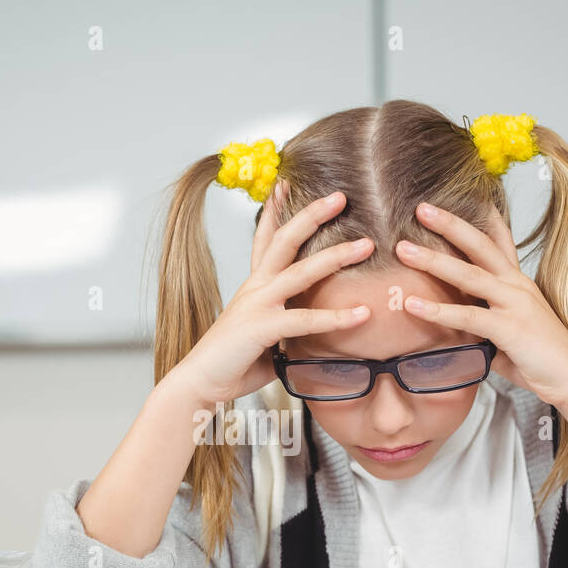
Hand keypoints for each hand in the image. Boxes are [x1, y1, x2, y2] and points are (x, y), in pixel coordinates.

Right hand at [173, 182, 375, 406]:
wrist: (200, 383)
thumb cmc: (232, 364)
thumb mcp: (266, 340)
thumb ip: (289, 332)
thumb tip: (311, 340)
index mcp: (253, 287)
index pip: (265, 240)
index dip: (275, 210)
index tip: (285, 183)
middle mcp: (254, 288)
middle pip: (285, 240)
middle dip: (312, 215)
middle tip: (341, 196)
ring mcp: (257, 304)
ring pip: (300, 271)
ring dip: (335, 255)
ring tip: (366, 244)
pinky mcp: (262, 328)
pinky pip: (304, 319)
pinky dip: (336, 317)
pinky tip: (361, 313)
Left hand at [394, 202, 567, 411]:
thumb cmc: (539, 360)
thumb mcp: (506, 334)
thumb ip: (480, 324)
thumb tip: (453, 330)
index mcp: (518, 284)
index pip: (500, 242)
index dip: (484, 218)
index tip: (465, 195)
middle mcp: (517, 286)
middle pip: (480, 246)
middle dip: (450, 225)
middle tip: (421, 208)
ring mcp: (515, 304)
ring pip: (469, 275)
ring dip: (434, 260)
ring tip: (403, 249)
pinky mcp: (510, 328)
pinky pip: (468, 316)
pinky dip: (438, 311)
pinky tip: (413, 304)